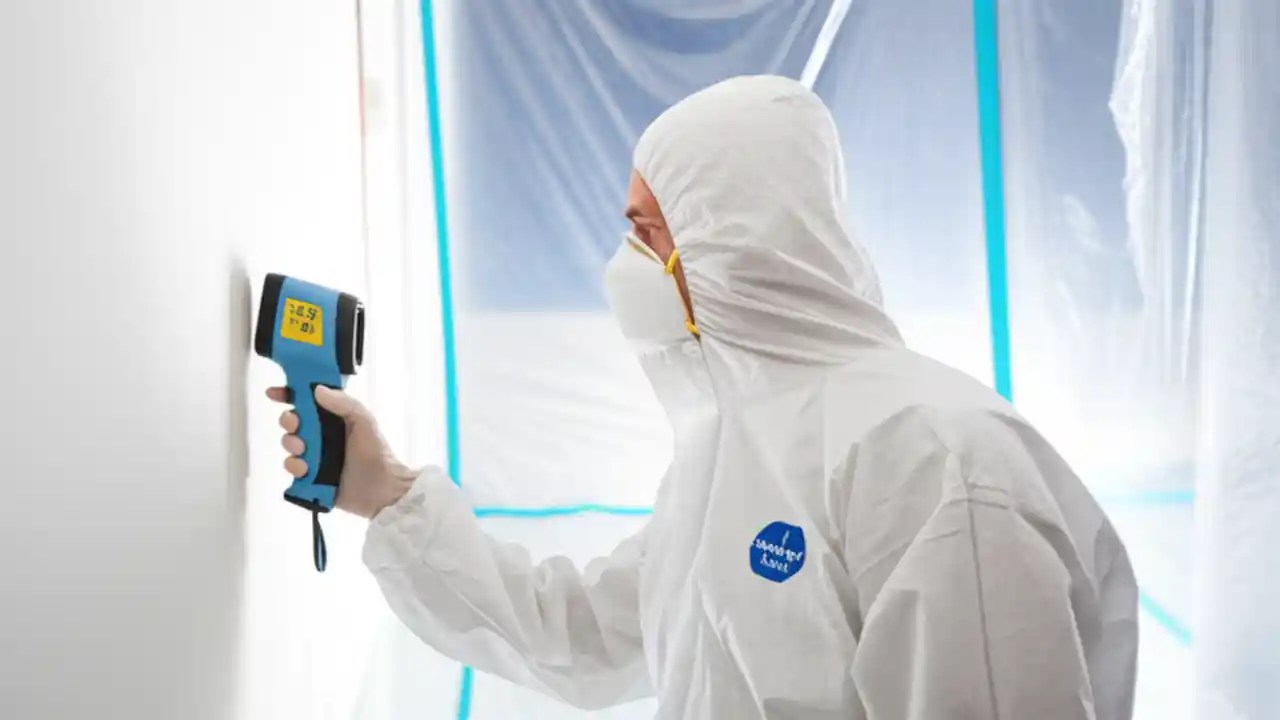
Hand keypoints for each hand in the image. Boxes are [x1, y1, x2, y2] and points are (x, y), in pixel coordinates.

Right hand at [267, 385, 417, 518]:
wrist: (381, 491)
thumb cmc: (377, 454)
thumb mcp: (364, 422)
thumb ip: (344, 403)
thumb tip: (318, 390)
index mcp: (333, 417)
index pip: (306, 401)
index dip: (288, 394)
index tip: (274, 393)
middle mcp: (321, 434)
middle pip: (292, 421)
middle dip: (289, 421)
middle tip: (297, 426)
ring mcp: (314, 455)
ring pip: (289, 444)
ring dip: (291, 444)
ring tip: (304, 451)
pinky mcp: (310, 476)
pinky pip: (291, 467)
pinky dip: (294, 466)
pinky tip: (306, 469)